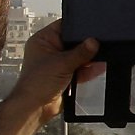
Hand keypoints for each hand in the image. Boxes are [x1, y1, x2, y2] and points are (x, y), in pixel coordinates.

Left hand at [0, 19, 101, 134]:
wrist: (35, 108)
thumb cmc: (36, 84)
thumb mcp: (62, 63)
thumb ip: (80, 52)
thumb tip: (93, 42)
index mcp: (43, 40)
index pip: (63, 26)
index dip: (77, 26)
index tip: (91, 28)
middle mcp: (50, 50)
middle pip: (73, 42)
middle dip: (84, 46)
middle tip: (96, 45)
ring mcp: (58, 63)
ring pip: (78, 57)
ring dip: (87, 59)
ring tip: (98, 58)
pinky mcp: (65, 76)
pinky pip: (80, 69)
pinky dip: (88, 69)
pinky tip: (99, 67)